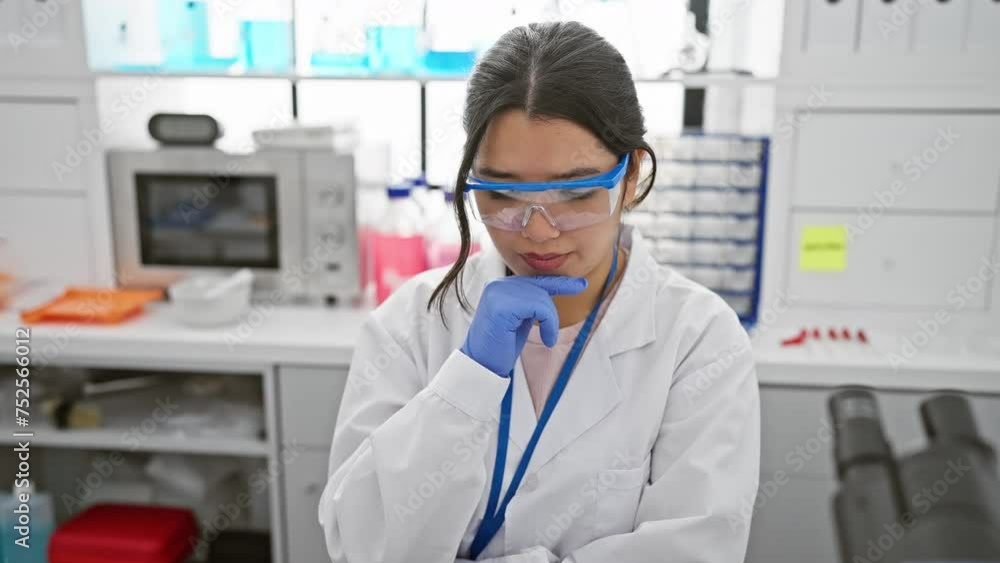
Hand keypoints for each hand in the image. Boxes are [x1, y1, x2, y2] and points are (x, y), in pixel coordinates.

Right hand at [461, 276, 587, 376]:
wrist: (482, 365)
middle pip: (540, 287)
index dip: (560, 283)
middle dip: (551, 313)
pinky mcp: (501, 305)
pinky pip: (538, 307)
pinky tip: (546, 339)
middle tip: (549, 335)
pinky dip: (549, 324)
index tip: (581, 284)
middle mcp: (497, 285)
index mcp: (501, 286)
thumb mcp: (521, 319)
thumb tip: (554, 291)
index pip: (535, 280)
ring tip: (547, 339)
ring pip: (541, 297)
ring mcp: (498, 293)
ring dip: (551, 321)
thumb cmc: (501, 346)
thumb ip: (531, 303)